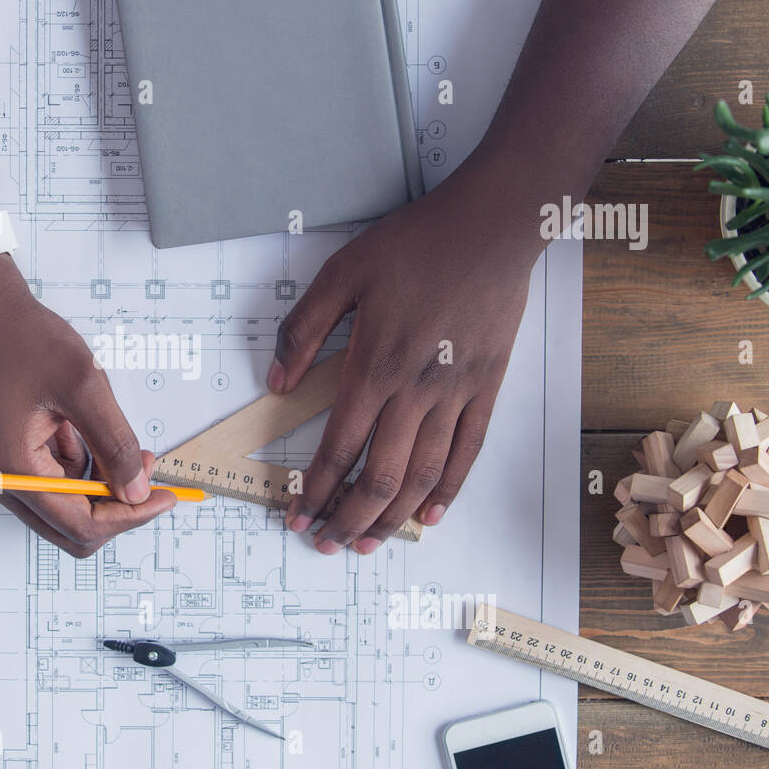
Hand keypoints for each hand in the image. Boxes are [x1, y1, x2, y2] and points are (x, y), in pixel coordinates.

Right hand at [0, 254, 176, 555]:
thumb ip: (114, 443)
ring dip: (96, 480)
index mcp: (12, 468)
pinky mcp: (2, 451)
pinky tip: (82, 426)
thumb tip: (136, 489)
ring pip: (61, 502)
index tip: (163, 496)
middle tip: (146, 472)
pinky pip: (48, 476)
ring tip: (114, 436)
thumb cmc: (20, 337)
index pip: (80, 525)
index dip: (128, 515)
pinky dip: (76, 461)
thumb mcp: (83, 386)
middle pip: (69, 527)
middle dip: (114, 505)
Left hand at [268, 160, 544, 553]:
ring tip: (369, 543)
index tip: (298, 516)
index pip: (340, 448)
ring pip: (424, 474)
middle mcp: (415, 390)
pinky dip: (449, 489)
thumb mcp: (342, 274)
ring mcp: (456, 392)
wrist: (491, 226)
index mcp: (374, 366)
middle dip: (349, 519)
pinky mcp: (488, 386)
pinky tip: (430, 514)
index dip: (317, 491)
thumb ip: (303, 330)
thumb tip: (278, 384)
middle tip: (328, 543)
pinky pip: (469, 451)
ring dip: (394, 517)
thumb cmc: (415, 244)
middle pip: (381, 476)